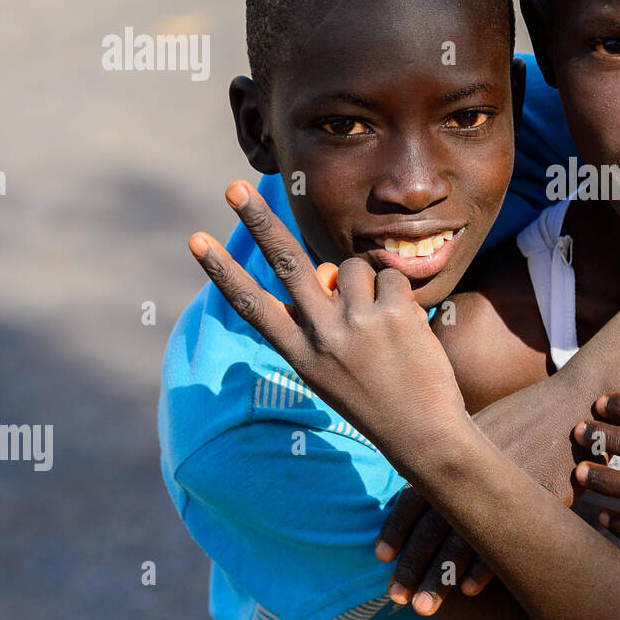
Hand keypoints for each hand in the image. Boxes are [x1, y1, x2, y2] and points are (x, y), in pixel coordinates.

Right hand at [187, 180, 469, 468]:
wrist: (423, 434)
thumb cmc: (376, 398)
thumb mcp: (330, 369)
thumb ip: (321, 319)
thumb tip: (326, 269)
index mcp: (299, 354)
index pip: (252, 305)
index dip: (223, 271)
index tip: (195, 240)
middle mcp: (322, 336)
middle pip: (286, 263)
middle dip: (258, 220)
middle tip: (233, 186)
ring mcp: (358, 323)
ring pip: (352, 269)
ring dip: (367, 287)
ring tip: (382, 329)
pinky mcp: (394, 314)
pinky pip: (389, 276)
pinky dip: (397, 295)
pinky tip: (406, 331)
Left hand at [375, 377, 591, 614]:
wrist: (576, 403)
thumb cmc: (528, 417)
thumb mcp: (484, 426)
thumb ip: (455, 453)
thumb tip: (422, 475)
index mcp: (457, 451)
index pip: (416, 494)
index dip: (396, 528)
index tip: (382, 559)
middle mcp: (474, 468)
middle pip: (433, 523)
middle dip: (412, 564)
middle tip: (395, 598)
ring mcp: (506, 483)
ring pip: (464, 537)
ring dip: (440, 575)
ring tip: (423, 607)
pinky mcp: (537, 497)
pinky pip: (507, 537)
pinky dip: (484, 565)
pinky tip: (468, 589)